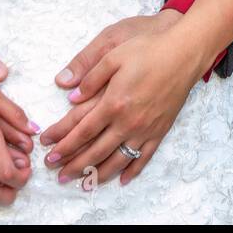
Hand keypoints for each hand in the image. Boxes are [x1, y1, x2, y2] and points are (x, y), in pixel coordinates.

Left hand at [39, 12, 201, 187]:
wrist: (184, 53)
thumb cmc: (148, 49)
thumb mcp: (113, 53)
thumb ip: (90, 75)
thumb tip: (70, 94)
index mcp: (113, 101)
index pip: (81, 129)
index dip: (62, 142)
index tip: (48, 150)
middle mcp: (128, 120)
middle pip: (95, 150)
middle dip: (74, 164)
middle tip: (56, 173)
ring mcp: (145, 128)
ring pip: (117, 159)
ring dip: (97, 173)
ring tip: (82, 183)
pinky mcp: (160, 130)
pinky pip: (143, 157)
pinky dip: (131, 171)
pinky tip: (120, 179)